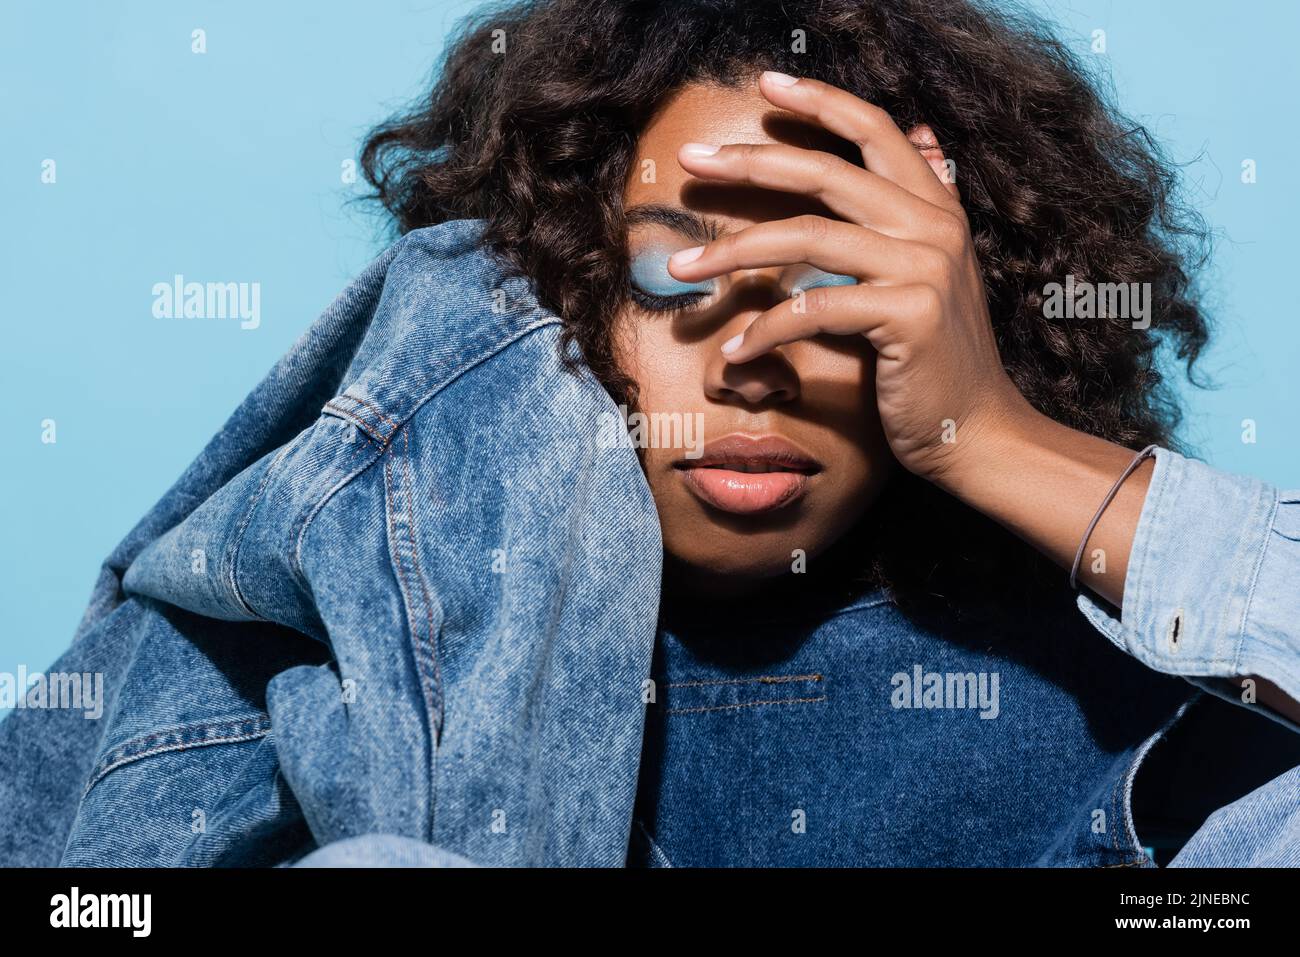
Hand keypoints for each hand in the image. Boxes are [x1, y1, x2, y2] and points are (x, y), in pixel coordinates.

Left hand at [666, 71, 1033, 487]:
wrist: (978, 430)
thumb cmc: (934, 361)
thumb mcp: (929, 274)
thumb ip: (912, 214)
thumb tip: (918, 140)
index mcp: (936, 208)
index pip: (875, 131)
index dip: (819, 102)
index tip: (764, 86)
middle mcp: (933, 226)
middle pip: (825, 173)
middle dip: (749, 162)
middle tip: (689, 160)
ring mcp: (924, 268)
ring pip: (807, 237)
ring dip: (732, 252)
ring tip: (683, 269)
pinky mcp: (908, 315)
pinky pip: (812, 310)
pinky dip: (765, 330)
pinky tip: (734, 351)